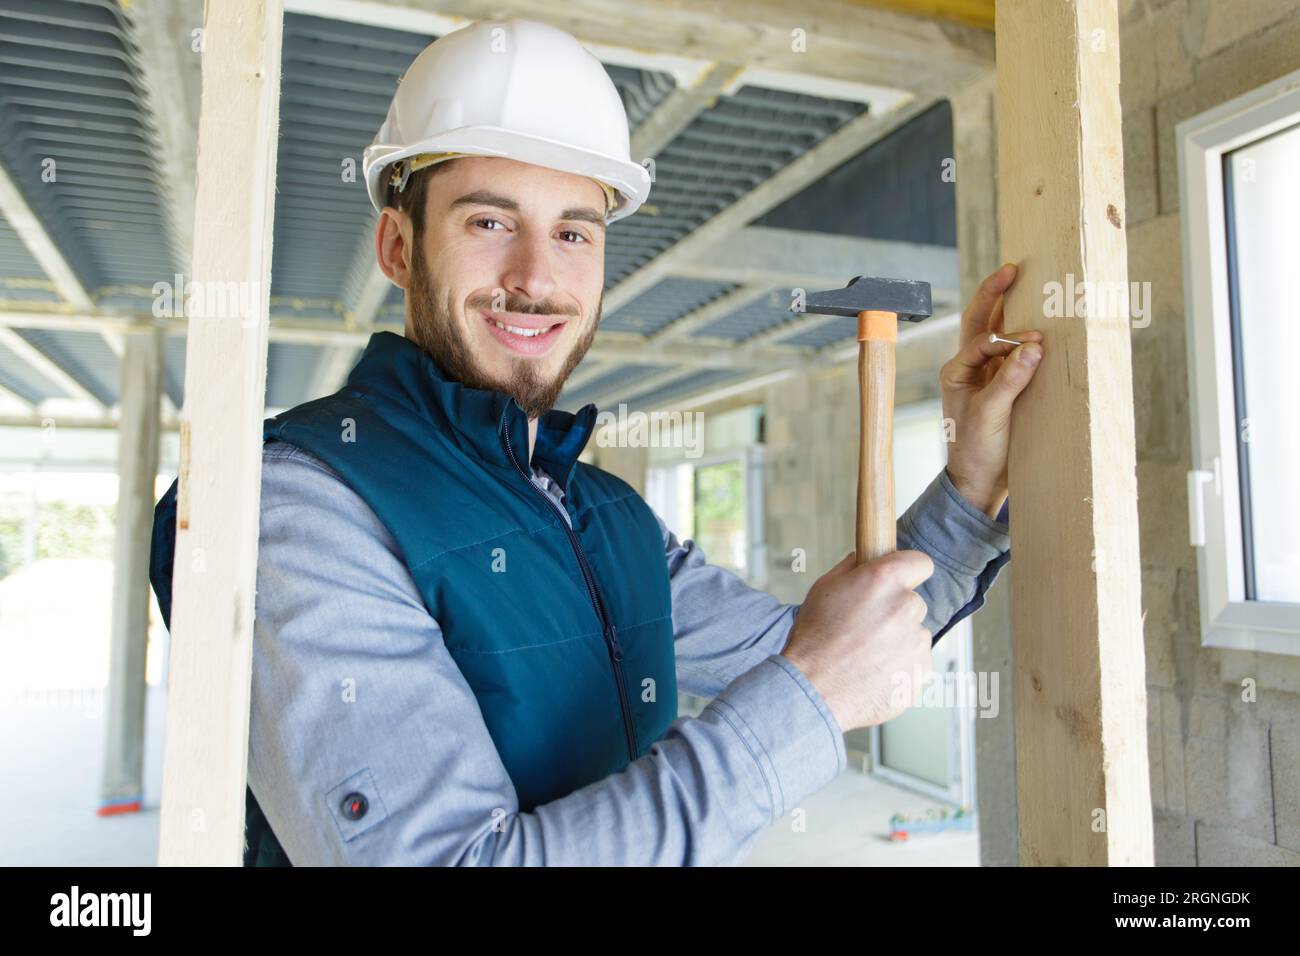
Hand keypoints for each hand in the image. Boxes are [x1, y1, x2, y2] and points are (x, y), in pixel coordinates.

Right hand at [781, 549, 934, 732]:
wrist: (813, 691)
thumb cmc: (813, 640)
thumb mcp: (822, 590)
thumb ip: (850, 568)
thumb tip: (864, 559)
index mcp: (884, 580)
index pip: (921, 562)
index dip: (909, 571)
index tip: (899, 580)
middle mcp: (907, 607)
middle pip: (914, 601)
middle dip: (895, 610)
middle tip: (866, 627)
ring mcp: (917, 641)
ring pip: (915, 634)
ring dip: (898, 640)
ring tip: (866, 655)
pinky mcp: (922, 671)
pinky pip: (917, 662)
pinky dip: (901, 666)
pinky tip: (873, 672)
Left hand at [941, 263, 1044, 517]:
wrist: (981, 483)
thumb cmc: (976, 450)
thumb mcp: (991, 414)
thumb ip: (1010, 380)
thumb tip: (1033, 345)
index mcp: (956, 371)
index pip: (982, 341)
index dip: (1009, 336)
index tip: (1038, 339)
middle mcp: (970, 369)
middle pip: (981, 322)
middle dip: (995, 294)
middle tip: (1013, 268)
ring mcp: (987, 376)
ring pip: (999, 336)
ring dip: (1013, 314)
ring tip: (1030, 289)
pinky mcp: (1005, 387)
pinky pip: (1016, 357)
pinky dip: (1028, 342)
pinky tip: (1044, 329)